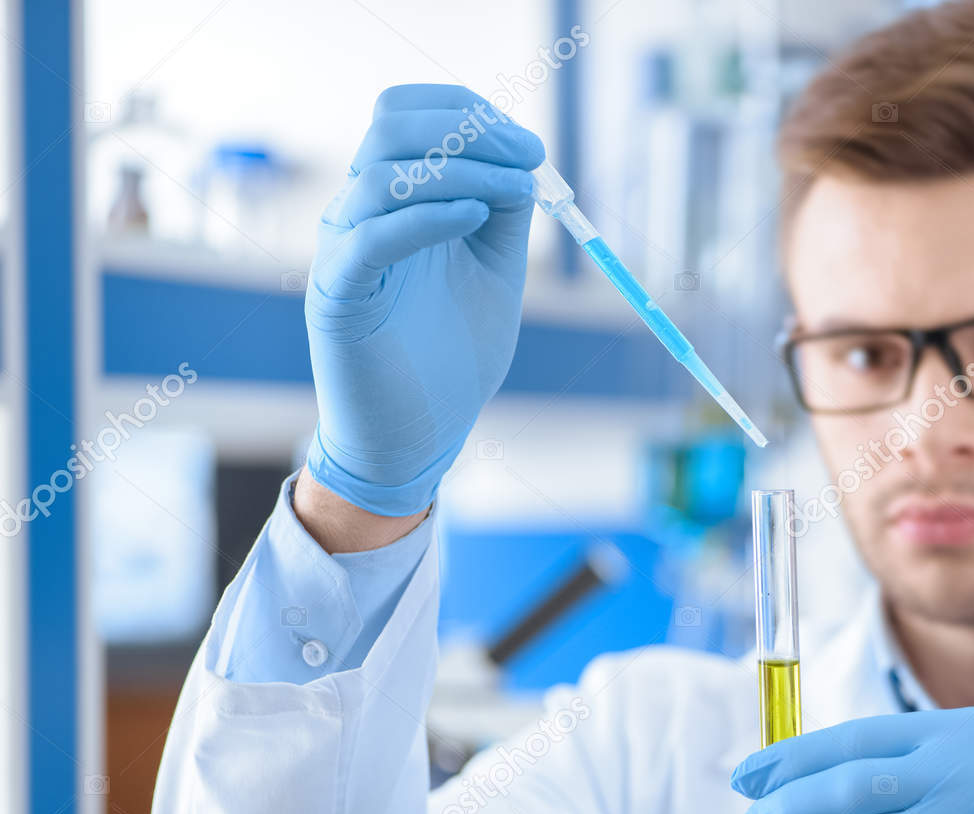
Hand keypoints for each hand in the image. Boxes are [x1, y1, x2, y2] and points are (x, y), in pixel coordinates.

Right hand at [304, 84, 544, 516]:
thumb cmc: (452, 356)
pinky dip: (426, 216)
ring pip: (383, 172)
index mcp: (395, 199)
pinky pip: (371, 236)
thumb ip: (505, 214)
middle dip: (468, 129)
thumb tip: (524, 159)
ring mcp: (343, 249)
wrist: (420, 436)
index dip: (471, 114)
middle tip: (528, 158)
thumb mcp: (495, 270)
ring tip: (517, 192)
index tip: (533, 149)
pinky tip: (474, 218)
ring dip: (461, 169)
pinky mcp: (338, 293)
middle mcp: (360, 212)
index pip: (410, 116)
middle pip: (391, 126)